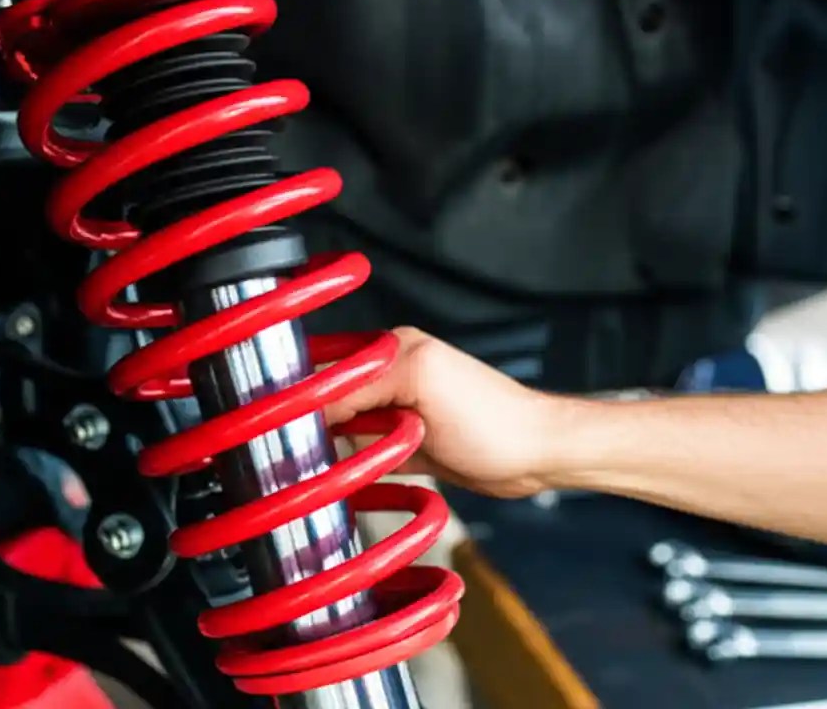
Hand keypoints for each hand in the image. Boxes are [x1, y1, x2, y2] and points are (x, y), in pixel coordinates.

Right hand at [324, 327, 557, 497]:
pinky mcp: (411, 445)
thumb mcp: (418, 386)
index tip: (290, 424)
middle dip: (323, 426)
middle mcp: (395, 377)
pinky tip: (361, 475)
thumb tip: (313, 406)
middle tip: (315, 447)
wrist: (535, 455)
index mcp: (395, 352)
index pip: (329, 368)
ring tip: (350, 460)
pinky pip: (370, 455)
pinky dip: (364, 466)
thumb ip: (361, 388)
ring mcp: (403, 413)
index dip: (307, 396)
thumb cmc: (493, 418)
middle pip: (333, 402)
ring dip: (347, 449)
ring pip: (348, 433)